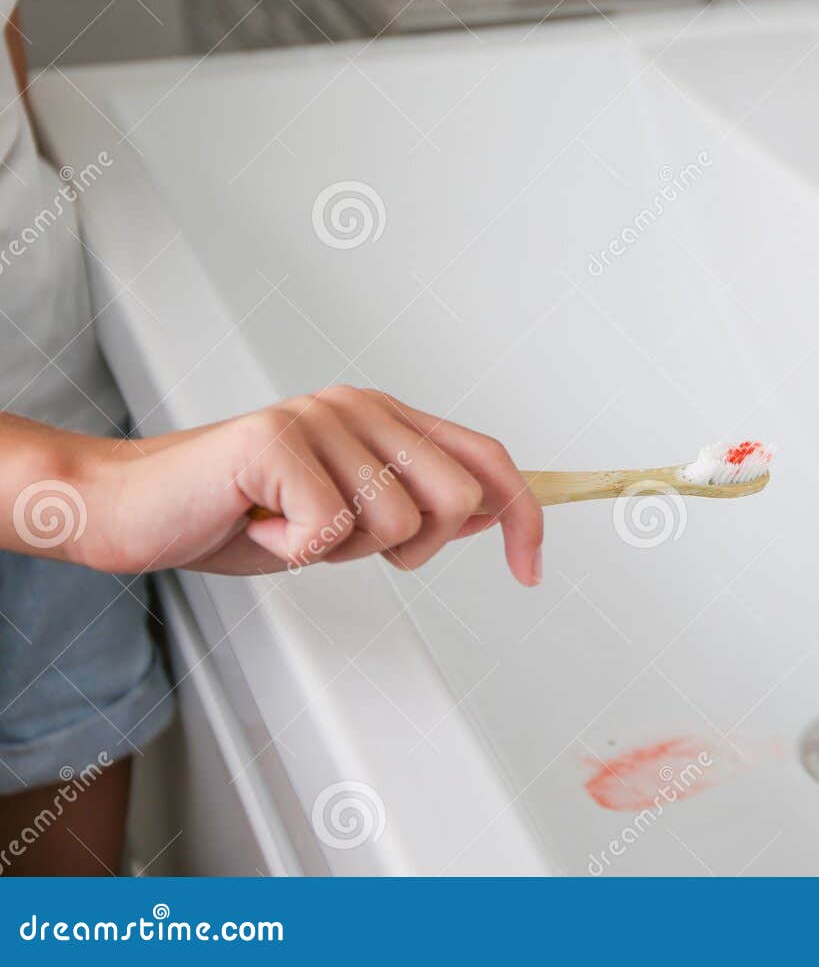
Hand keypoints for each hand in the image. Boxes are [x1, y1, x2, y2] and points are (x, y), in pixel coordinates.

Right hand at [61, 387, 542, 583]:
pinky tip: (258, 524)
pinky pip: (329, 533)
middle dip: (413, 547)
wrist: (132, 509)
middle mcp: (361, 408)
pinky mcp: (276, 441)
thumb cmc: (236, 513)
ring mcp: (320, 418)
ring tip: (289, 526)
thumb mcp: (345, 517)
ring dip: (342, 552)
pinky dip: (292, 553)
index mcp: (385, 419)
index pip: (488, 460)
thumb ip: (412, 506)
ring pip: (395, 522)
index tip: (529, 568)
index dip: (523, 516)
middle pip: (457, 498)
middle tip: (342, 542)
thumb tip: (490, 514)